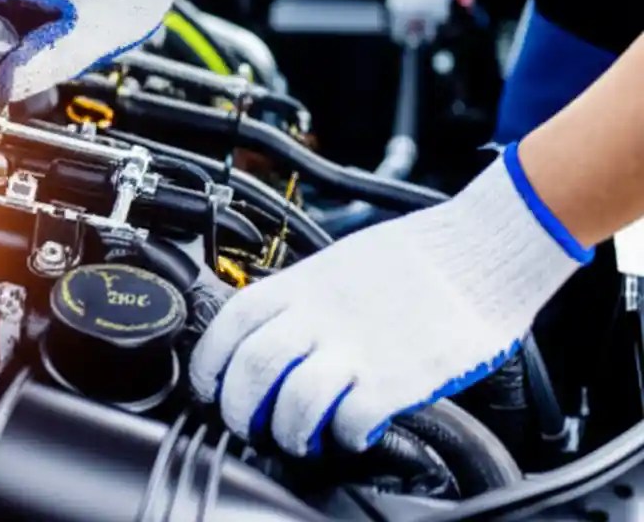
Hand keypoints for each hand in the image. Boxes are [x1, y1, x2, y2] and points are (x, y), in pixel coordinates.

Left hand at [189, 146, 590, 456]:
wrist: (482, 249)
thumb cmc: (417, 257)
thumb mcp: (338, 261)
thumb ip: (302, 297)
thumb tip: (273, 332)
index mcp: (302, 284)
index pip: (229, 324)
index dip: (208, 364)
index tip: (211, 388)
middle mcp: (320, 315)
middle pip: (251, 370)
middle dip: (239, 411)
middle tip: (251, 427)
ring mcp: (357, 346)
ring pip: (293, 403)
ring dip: (289, 433)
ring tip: (301, 440)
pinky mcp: (396, 376)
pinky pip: (351, 421)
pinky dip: (345, 438)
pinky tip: (354, 432)